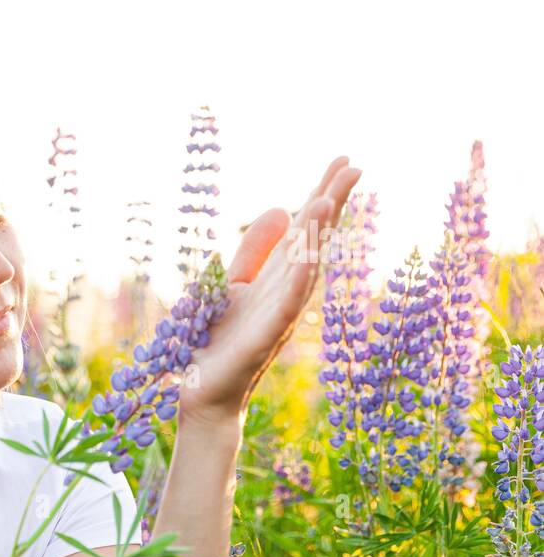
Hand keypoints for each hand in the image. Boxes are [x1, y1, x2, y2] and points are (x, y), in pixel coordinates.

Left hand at [180, 156, 362, 426]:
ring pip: (304, 271)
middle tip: (354, 167)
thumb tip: (279, 208)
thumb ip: (254, 251)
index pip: (306, 230)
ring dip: (317, 237)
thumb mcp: (231, 285)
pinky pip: (285, 306)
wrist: (203, 395)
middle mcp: (285, 294)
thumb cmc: (218, 343)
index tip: (344, 161)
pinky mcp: (263, 339)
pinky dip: (296, 281)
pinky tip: (308, 256)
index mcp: (276, 279)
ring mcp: (278, 317)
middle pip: (314, 242)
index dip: (323, 195)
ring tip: (327, 201)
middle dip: (331, 205)